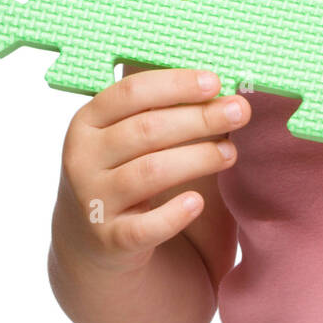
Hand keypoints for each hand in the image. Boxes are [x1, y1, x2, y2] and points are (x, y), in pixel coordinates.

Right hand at [54, 67, 250, 274]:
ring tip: (230, 153)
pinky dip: (174, 214)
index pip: (131, 93)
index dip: (176, 84)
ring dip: (198, 158)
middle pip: (146, 129)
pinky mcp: (109, 240)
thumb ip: (166, 111)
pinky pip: (145, 227)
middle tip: (239, 112)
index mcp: (88, 122)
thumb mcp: (131, 136)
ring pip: (150, 171)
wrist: (92, 240)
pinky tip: (197, 203)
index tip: (215, 82)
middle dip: (200, 118)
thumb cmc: (126, 170)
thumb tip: (224, 92)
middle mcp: (82, 159)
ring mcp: (92, 200)